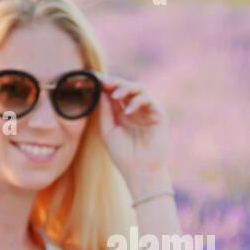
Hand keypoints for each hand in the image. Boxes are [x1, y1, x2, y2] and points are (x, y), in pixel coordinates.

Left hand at [95, 75, 169, 193]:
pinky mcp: (158, 114)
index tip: (91, 78)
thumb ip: (105, 111)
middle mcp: (135, 110)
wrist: (140, 171)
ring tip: (114, 95)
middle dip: (114, 82)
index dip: (104, 84)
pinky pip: (148, 100)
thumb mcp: (108, 131)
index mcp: (122, 113)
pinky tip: (127, 111)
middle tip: (103, 81)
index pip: (113, 93)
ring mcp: (147, 111)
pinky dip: (137, 102)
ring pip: (138, 88)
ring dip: (125, 88)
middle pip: (126, 87)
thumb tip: (102, 91)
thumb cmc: (123, 155)